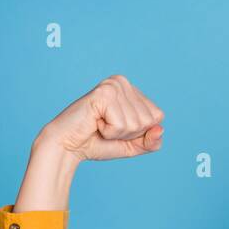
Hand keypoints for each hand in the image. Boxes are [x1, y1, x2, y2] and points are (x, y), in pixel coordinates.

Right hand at [36, 74, 164, 162]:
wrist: (68, 146)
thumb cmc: (98, 142)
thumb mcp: (132, 145)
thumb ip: (152, 141)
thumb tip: (160, 129)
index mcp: (131, 89)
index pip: (158, 117)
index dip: (140, 132)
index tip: (118, 128)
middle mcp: (123, 82)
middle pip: (148, 120)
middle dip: (129, 133)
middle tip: (107, 127)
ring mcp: (113, 85)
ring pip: (136, 123)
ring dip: (118, 133)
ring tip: (100, 125)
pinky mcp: (103, 93)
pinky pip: (122, 125)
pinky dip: (109, 132)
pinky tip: (95, 122)